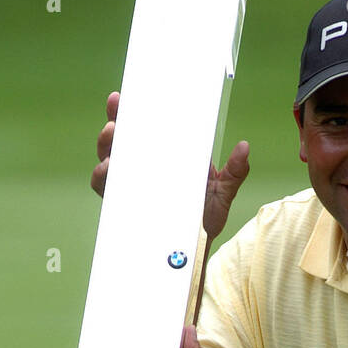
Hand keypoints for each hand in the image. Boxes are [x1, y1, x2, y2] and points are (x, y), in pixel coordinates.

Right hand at [91, 91, 249, 240]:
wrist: (194, 250)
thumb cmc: (205, 218)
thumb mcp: (223, 192)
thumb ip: (235, 172)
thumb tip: (245, 148)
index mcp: (164, 156)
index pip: (144, 128)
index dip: (129, 110)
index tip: (122, 97)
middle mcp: (144, 168)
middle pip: (121, 139)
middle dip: (114, 123)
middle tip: (117, 115)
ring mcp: (132, 185)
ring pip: (110, 159)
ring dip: (107, 146)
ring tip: (111, 135)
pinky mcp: (124, 204)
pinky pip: (106, 188)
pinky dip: (103, 177)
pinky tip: (107, 170)